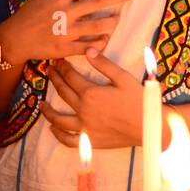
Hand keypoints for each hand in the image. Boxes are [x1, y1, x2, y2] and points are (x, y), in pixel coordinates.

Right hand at [0, 0, 128, 62]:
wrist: (14, 38)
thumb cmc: (28, 13)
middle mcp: (65, 12)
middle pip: (98, 2)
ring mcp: (65, 31)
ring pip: (96, 26)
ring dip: (111, 22)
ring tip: (118, 19)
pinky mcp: (64, 48)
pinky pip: (87, 46)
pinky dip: (98, 43)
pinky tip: (106, 39)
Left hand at [42, 48, 156, 149]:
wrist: (148, 125)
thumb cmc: (138, 99)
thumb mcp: (123, 77)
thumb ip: (104, 64)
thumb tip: (88, 50)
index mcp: (91, 93)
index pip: (71, 77)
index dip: (63, 67)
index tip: (57, 60)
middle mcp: (83, 110)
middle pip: (63, 93)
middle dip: (54, 79)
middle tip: (48, 71)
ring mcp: (84, 127)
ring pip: (59, 119)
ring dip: (48, 110)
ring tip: (41, 104)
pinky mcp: (89, 141)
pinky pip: (68, 139)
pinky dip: (58, 135)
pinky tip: (53, 129)